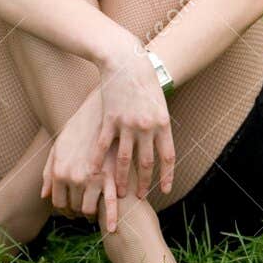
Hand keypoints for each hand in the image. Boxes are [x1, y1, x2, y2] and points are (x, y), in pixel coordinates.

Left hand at [41, 91, 120, 230]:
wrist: (102, 113)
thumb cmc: (79, 129)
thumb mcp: (58, 147)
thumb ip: (48, 172)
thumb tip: (44, 196)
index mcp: (59, 171)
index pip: (58, 202)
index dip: (65, 209)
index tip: (72, 209)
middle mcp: (73, 178)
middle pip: (73, 207)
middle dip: (77, 212)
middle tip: (85, 210)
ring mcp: (92, 179)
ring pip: (89, 209)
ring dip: (91, 214)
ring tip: (96, 211)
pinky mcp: (111, 177)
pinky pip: (109, 205)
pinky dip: (110, 218)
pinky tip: (112, 228)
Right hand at [96, 47, 174, 199]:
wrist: (129, 64)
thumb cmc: (147, 83)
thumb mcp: (160, 105)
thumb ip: (159, 125)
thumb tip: (160, 145)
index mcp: (163, 123)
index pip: (167, 156)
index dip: (167, 175)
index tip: (166, 190)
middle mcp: (147, 126)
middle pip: (146, 162)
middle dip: (143, 182)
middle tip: (140, 198)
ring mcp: (127, 124)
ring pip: (125, 158)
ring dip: (122, 178)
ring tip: (120, 192)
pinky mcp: (110, 119)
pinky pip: (103, 146)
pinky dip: (99, 161)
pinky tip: (95, 173)